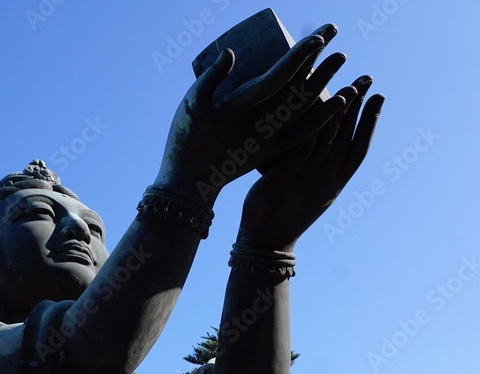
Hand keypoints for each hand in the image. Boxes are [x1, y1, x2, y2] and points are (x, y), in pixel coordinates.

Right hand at [155, 24, 348, 205]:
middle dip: (321, 66)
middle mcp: (259, 124)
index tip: (320, 38)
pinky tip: (337, 105)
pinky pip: (302, 134)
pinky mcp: (270, 151)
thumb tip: (230, 52)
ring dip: (329, 90)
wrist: (189, 181)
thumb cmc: (184, 139)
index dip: (300, 57)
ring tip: (345, 68)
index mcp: (238, 108)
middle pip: (298, 91)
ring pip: (305, 113)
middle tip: (338, 42)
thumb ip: (209, 78)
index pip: (277, 77)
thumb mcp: (190, 105)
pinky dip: (322, 119)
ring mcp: (267, 139)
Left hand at [238, 77, 384, 250]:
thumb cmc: (278, 219)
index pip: (358, 148)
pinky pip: (304, 144)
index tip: (378, 98)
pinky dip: (313, 124)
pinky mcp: (287, 176)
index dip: (370, 122)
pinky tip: (316, 104)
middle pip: (347, 136)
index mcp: (333, 184)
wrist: (263, 242)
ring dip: (341, 108)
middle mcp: (326, 179)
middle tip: (368, 78)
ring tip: (349, 84)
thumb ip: (313, 172)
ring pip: (330, 137)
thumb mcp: (305, 195)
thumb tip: (316, 152)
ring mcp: (308, 177)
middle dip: (359, 105)